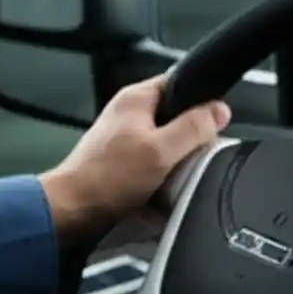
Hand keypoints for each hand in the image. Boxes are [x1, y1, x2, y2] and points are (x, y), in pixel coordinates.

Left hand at [39, 74, 230, 241]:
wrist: (72, 209)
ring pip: (166, 139)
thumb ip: (194, 128)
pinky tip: (166, 186)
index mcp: (137, 97)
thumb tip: (220, 110)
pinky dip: (163, 171)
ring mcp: (123, 135)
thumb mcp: (162, 150)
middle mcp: (128, 111)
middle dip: (192, 134)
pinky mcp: (121, 158)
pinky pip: (154, 158)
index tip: (216, 124)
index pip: (180, 84)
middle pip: (176, 114)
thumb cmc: (112, 177)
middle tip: (201, 154)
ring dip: (178, 156)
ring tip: (183, 173)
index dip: (203, 101)